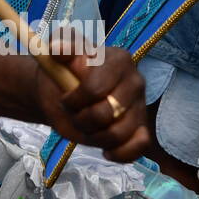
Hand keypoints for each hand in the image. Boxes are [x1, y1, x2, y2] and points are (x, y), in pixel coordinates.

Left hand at [34, 37, 148, 162]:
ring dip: (93, 136)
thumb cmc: (62, 72)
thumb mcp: (56, 55)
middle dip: (81, 118)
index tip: (65, 97)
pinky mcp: (142, 129)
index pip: (96, 88)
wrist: (62, 94)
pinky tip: (105, 149)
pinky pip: (138, 148)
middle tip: (73, 112)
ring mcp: (140, 106)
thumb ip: (60, 45)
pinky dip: (119, 153)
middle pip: (106, 113)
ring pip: (119, 134)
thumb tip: (58, 47)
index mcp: (119, 59)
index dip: (74, 99)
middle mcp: (136, 82)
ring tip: (85, 125)